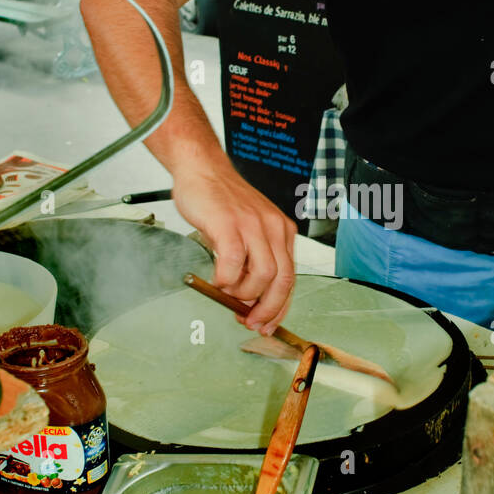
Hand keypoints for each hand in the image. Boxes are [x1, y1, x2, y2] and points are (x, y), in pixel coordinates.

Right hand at [172, 163, 295, 331]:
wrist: (203, 170)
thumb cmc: (221, 202)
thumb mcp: (248, 230)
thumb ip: (253, 259)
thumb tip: (250, 299)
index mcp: (282, 231)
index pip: (291, 278)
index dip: (280, 307)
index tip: (268, 323)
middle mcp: (273, 228)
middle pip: (282, 280)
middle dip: (267, 308)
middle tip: (249, 321)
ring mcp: (253, 225)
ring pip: (263, 275)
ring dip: (244, 294)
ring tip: (227, 294)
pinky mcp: (229, 224)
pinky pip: (233, 262)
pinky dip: (226, 280)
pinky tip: (216, 281)